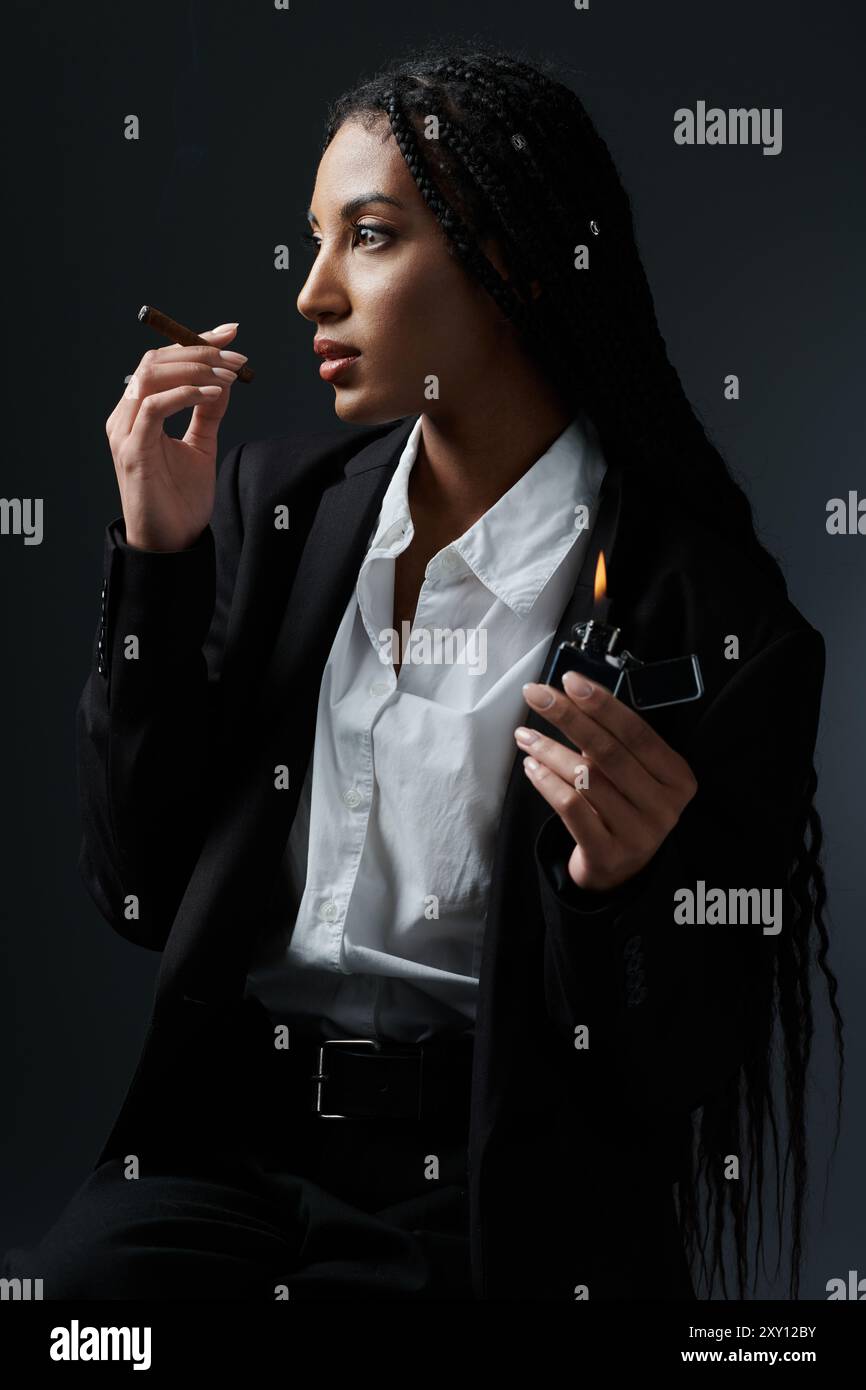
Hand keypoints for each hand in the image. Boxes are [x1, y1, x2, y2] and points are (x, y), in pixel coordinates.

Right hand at [105, 323, 246, 551]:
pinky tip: (213, 394)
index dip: (195, 342)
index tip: (231, 333)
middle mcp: (126, 416)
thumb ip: (207, 413)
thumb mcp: (201, 445)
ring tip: (229, 374)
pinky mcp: (132, 450)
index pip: (162, 362)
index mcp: (138, 412)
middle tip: (236, 357)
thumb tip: (224, 379)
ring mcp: (125, 432)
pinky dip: (185, 394)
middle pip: (156, 361)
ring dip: (195, 368)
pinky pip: (154, 407)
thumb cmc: (180, 499)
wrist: (172, 542)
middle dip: (199, 351)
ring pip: (152, 376)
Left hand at [516, 670, 697, 893]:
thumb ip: (615, 741)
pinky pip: (571, 808)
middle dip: (568, 717)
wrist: (619, 871)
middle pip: (609, 752)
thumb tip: (571, 695)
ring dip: (549, 750)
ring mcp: (639, 833)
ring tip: (525, 735)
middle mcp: (664, 806)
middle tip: (535, 694)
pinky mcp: (609, 854)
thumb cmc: (622, 806)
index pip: (637, 733)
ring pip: (585, 779)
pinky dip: (546, 783)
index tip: (570, 680)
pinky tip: (531, 767)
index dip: (602, 704)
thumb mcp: (634, 774)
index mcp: (677, 777)